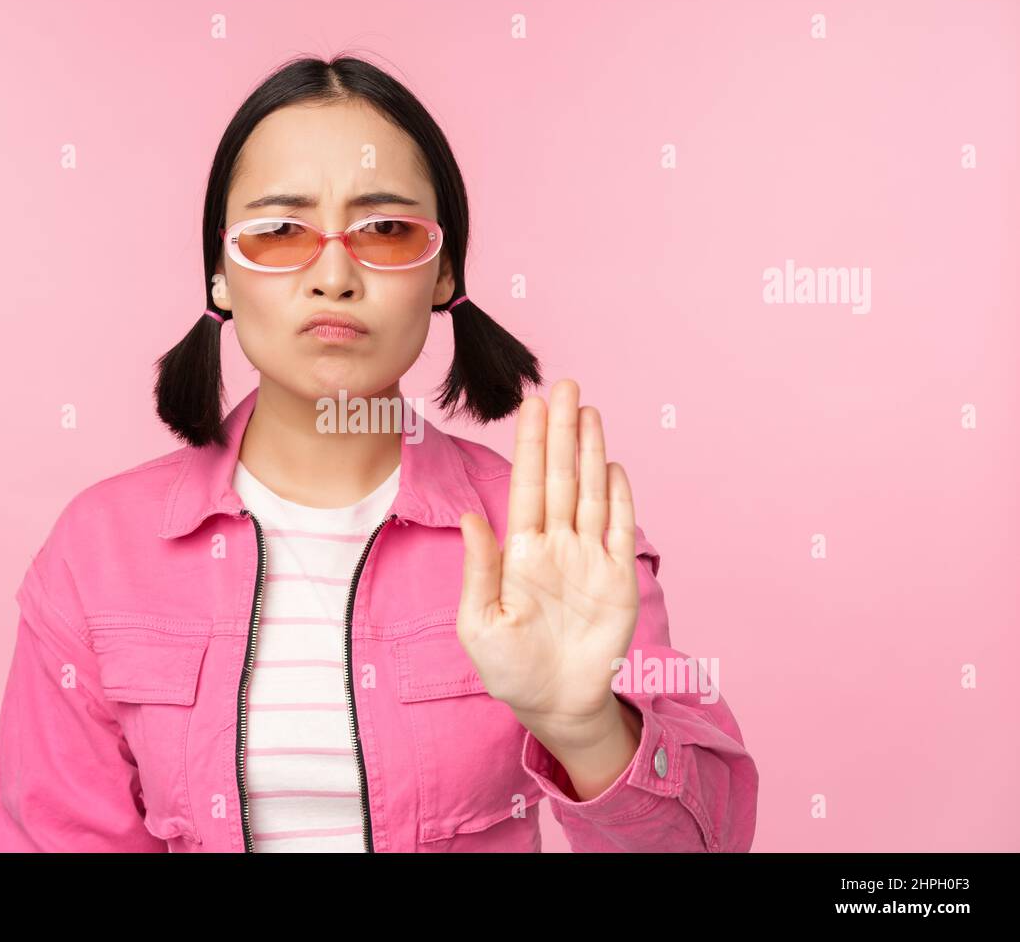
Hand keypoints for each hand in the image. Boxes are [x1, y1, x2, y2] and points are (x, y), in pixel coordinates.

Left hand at [456, 379, 639, 752]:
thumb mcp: (480, 623)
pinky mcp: (618, 579)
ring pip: (591, 493)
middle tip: (566, 386)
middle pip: (562, 478)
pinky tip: (613, 465)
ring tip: (589, 411)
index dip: (530, 445)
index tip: (532, 405)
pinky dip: (619, 498)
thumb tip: (471, 518)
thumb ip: (479, 570)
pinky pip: (620, 530)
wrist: (555, 705)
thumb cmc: (509, 668)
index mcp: (520, 551)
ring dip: (591, 453)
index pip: (526, 485)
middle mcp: (556, 545)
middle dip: (563, 432)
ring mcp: (589, 558)